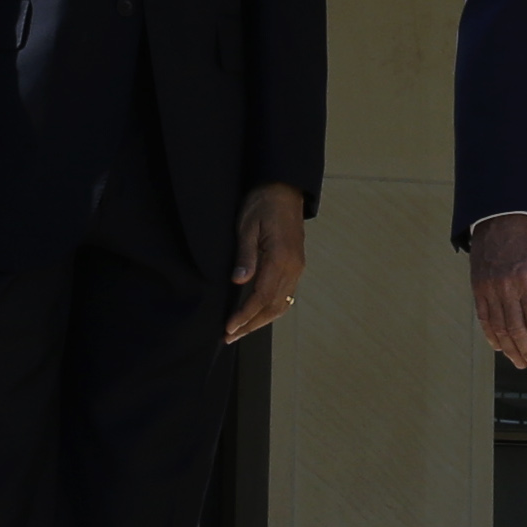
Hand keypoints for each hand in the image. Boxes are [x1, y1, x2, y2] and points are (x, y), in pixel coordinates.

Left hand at [224, 183, 307, 341]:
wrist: (283, 189)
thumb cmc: (262, 205)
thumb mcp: (247, 226)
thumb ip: (245, 255)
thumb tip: (239, 281)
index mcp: (280, 258)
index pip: (261, 297)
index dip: (245, 315)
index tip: (229, 328)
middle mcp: (293, 267)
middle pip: (273, 306)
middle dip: (251, 325)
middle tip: (230, 337)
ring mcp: (297, 267)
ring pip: (281, 304)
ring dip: (261, 321)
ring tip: (241, 331)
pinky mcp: (296, 265)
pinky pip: (286, 295)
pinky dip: (271, 309)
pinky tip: (258, 314)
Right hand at [468, 213, 526, 373]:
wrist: (499, 221)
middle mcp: (507, 287)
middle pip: (517, 329)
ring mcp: (490, 289)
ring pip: (500, 328)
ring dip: (511, 350)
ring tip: (521, 363)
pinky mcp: (479, 289)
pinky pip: (485, 318)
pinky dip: (492, 336)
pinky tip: (500, 347)